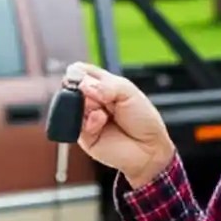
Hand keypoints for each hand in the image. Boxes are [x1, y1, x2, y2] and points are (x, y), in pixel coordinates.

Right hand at [69, 62, 175, 188]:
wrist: (148, 148)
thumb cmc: (142, 119)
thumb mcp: (128, 92)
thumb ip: (105, 85)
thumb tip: (82, 84)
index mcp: (99, 85)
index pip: (80, 72)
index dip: (80, 73)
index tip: (89, 78)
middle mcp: (89, 100)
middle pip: (72, 87)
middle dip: (85, 90)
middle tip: (103, 98)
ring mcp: (84, 117)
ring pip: (71, 105)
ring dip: (88, 105)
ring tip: (104, 112)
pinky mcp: (82, 135)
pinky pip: (76, 124)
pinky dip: (90, 121)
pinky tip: (102, 122)